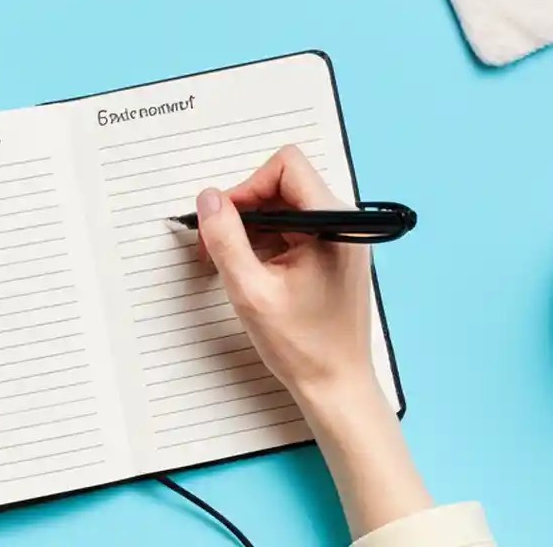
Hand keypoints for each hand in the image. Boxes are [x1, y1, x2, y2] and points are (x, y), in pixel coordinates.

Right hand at [196, 146, 431, 537]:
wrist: (337, 386)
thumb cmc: (302, 346)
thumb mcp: (251, 291)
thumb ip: (226, 239)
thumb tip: (208, 199)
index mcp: (334, 224)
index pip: (287, 167)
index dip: (248, 186)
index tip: (224, 220)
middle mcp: (343, 223)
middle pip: (285, 185)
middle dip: (246, 210)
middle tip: (218, 246)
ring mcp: (341, 238)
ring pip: (286, 208)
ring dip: (254, 229)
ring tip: (235, 266)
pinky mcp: (334, 255)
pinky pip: (294, 230)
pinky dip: (268, 243)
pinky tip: (254, 274)